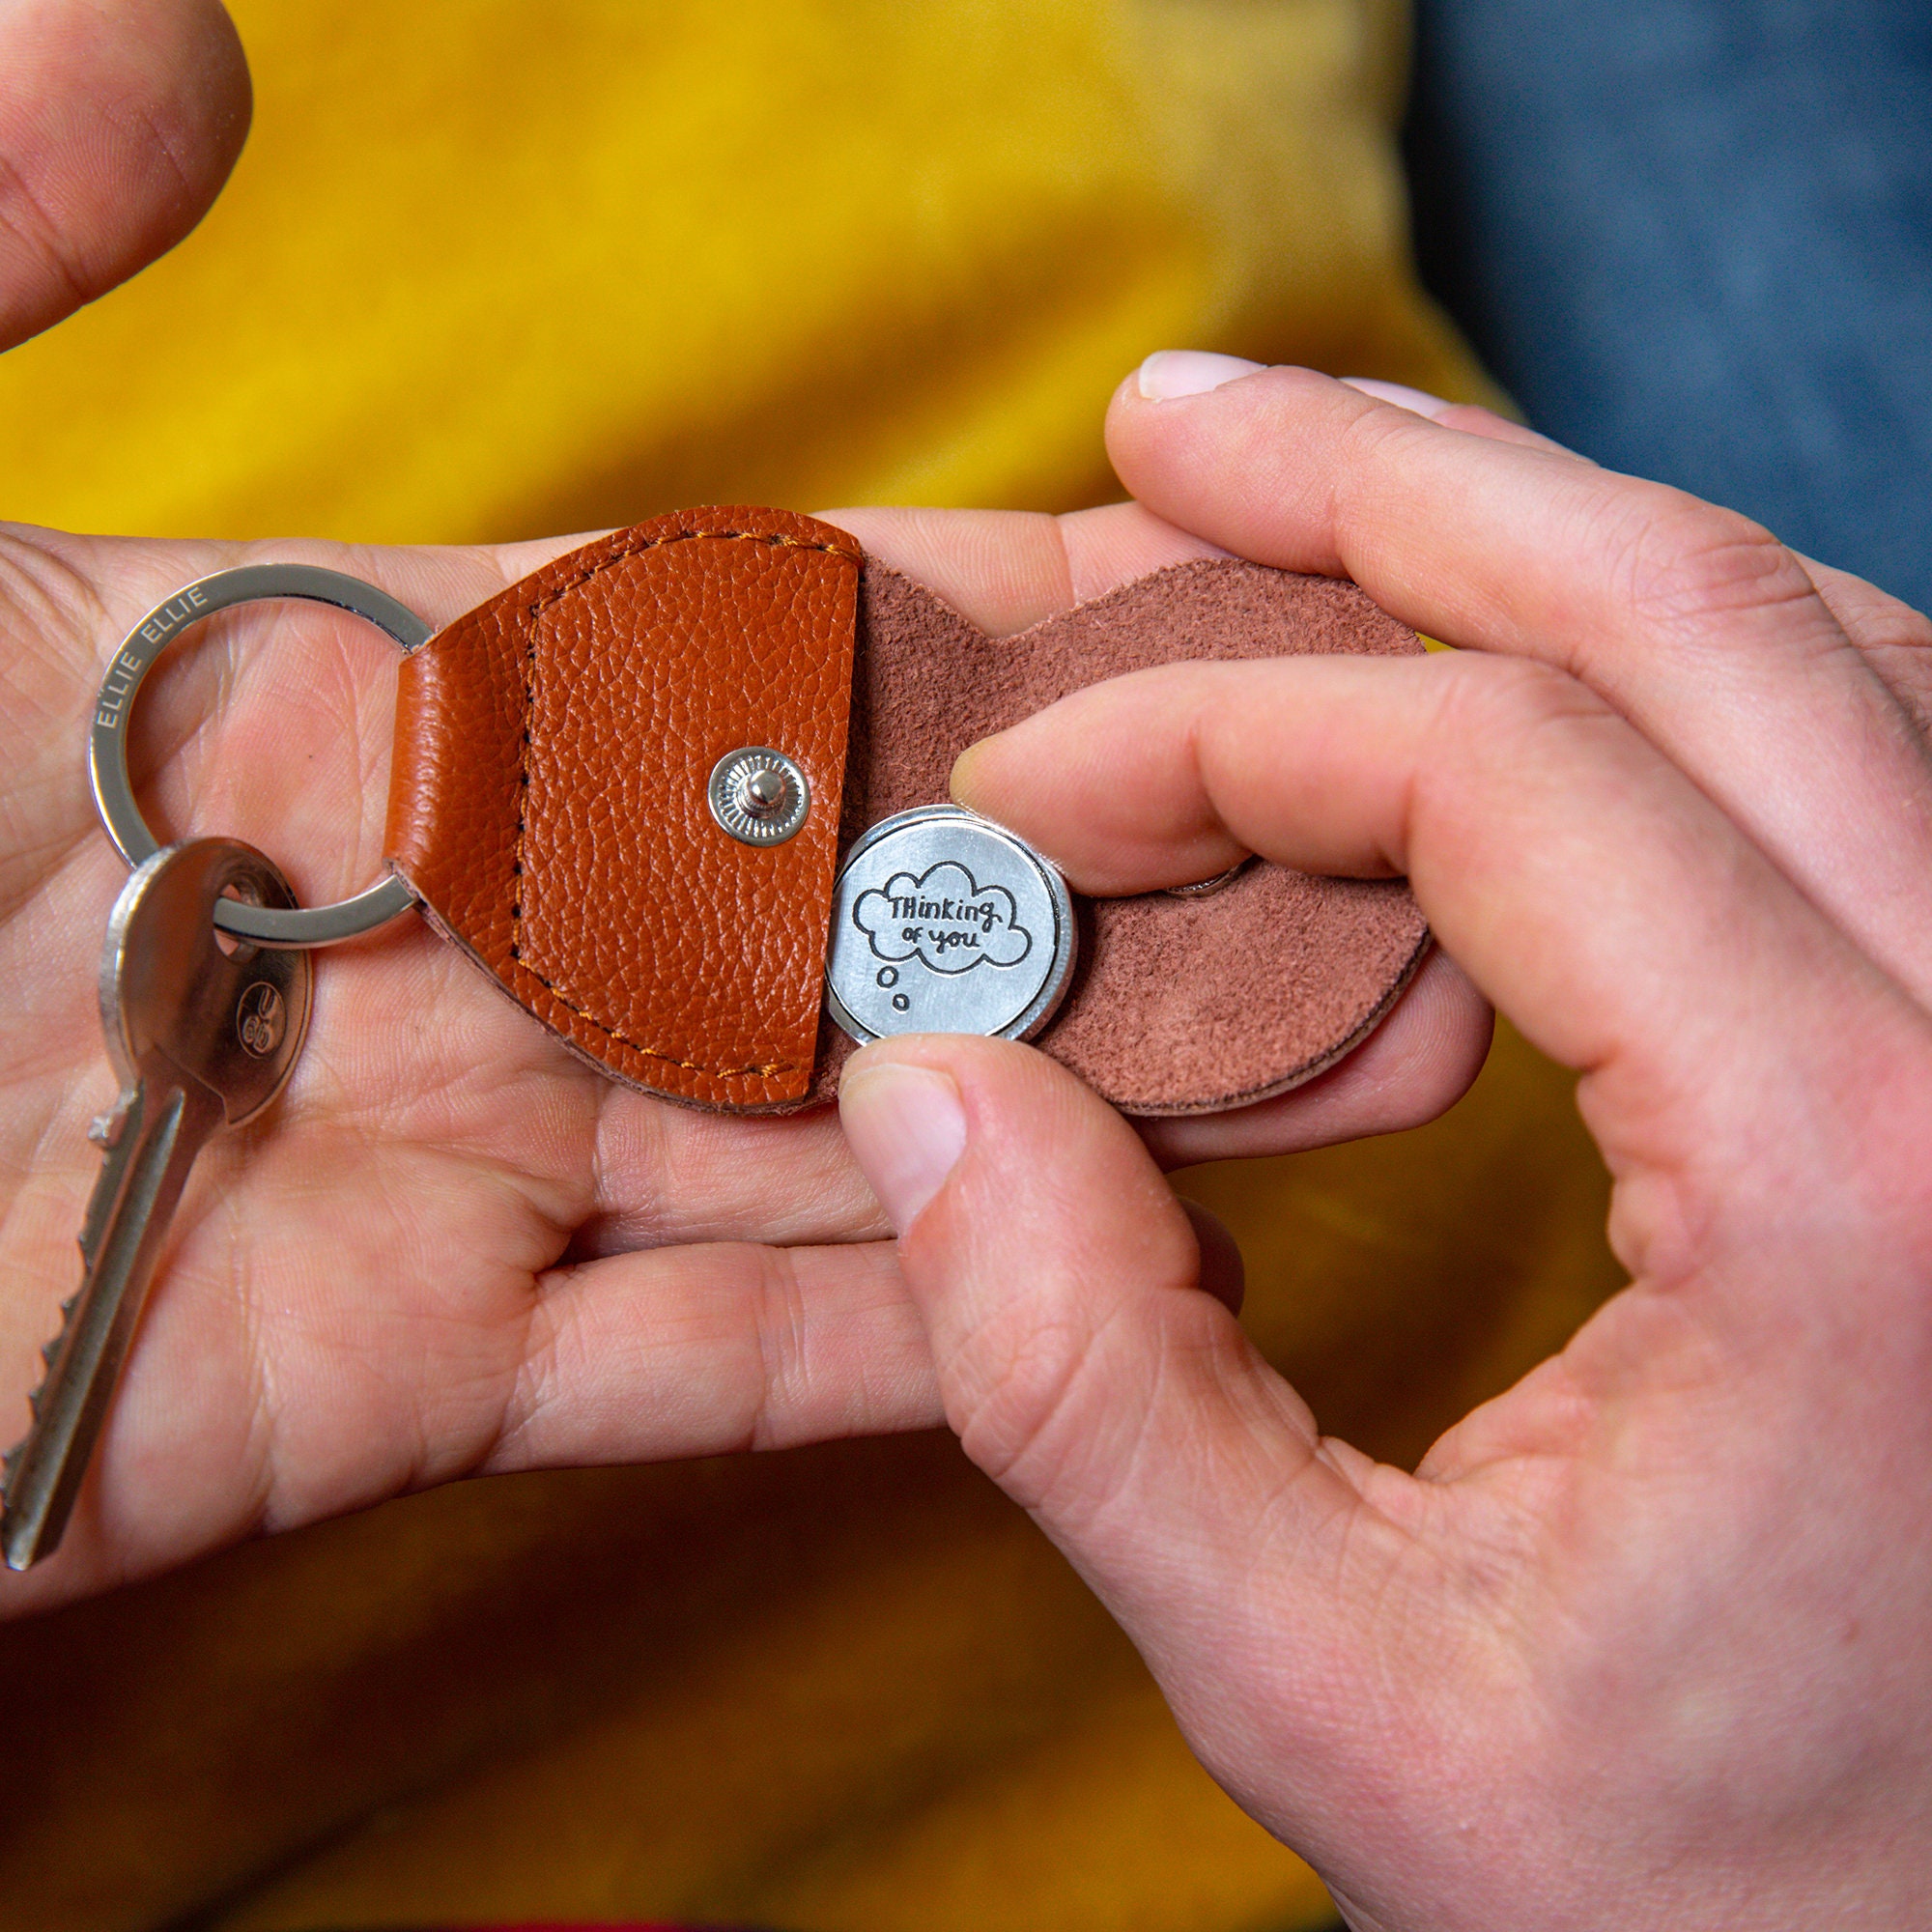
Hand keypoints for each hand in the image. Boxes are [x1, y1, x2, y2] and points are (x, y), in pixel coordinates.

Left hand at [0, 23, 1483, 1610]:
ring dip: (1062, 1105)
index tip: (1197, 580)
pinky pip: (685, 1356)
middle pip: (816, 894)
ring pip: (807, 1130)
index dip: (959, 609)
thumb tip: (180, 35)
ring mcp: (404, 1173)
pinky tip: (1102, 1290)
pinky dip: (892, 1331)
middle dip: (1098, 868)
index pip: (709, 635)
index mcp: (293, 692)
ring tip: (1334, 1053)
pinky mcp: (373, 1386)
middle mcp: (395, 930)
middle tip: (1375, 836)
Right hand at [837, 359, 1931, 1924]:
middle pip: (1689, 604)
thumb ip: (1094, 1399)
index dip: (1212, 738)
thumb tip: (937, 1093)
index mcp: (1866, 1182)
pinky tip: (1528, 659)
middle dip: (1386, 487)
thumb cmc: (1731, 1884)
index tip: (1033, 798)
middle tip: (1173, 426)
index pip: (1500, 775)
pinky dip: (1679, 653)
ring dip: (1539, 535)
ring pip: (1813, 630)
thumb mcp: (1349, 1707)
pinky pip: (1878, 739)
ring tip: (1315, 497)